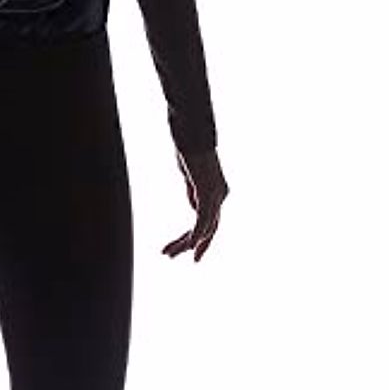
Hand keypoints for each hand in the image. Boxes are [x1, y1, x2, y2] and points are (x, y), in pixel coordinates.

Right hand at [163, 145, 228, 261]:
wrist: (192, 129)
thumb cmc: (188, 144)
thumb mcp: (190, 173)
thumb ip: (194, 190)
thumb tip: (194, 205)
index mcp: (217, 191)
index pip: (208, 220)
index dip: (199, 236)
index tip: (190, 248)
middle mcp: (221, 195)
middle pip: (209, 228)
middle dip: (195, 245)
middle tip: (186, 260)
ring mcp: (216, 194)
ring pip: (205, 228)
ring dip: (186, 243)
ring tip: (167, 253)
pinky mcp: (208, 192)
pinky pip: (203, 220)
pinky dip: (196, 234)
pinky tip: (188, 244)